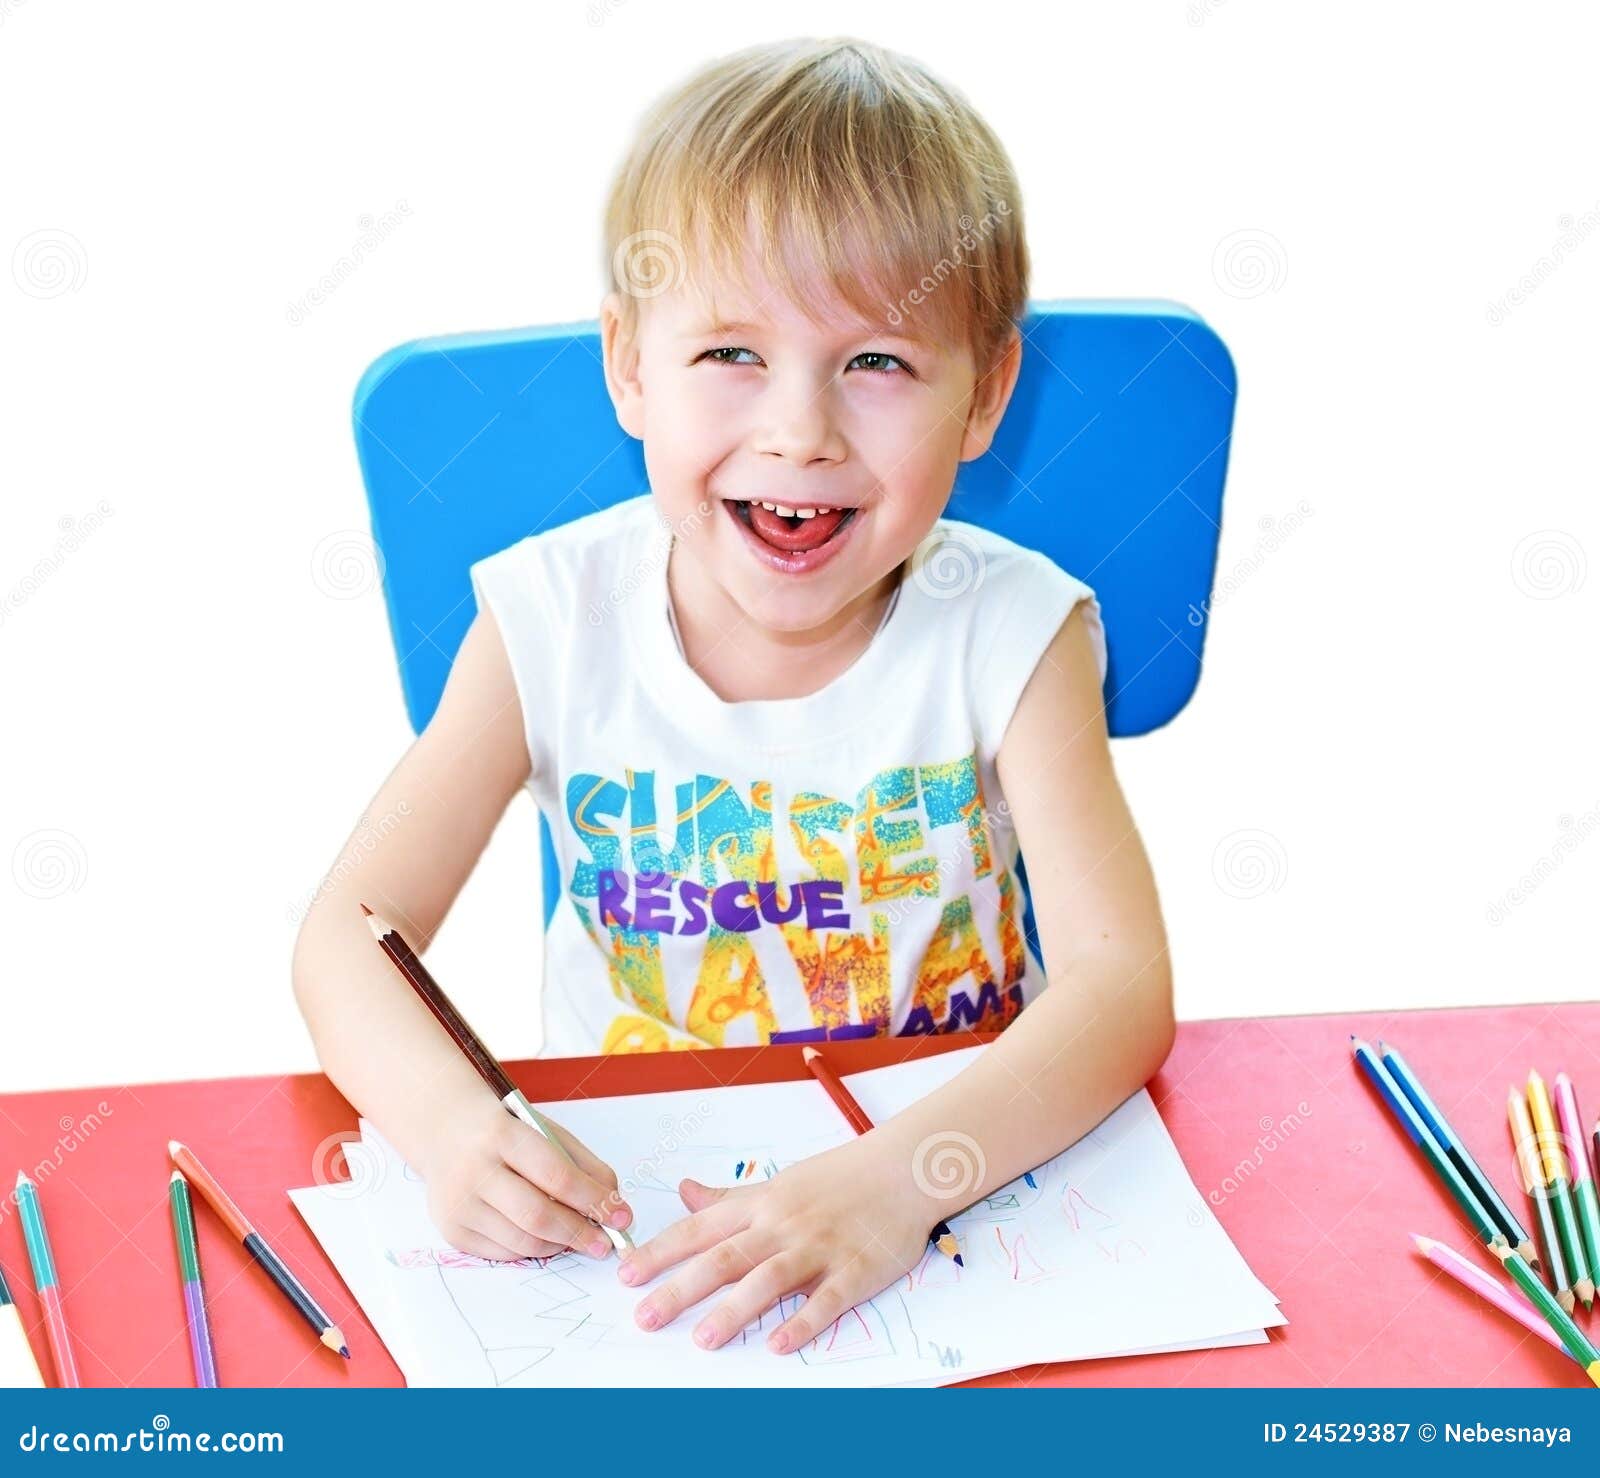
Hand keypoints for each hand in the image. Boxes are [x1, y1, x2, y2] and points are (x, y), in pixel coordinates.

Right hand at [416, 1089, 633, 1262]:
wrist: (445, 1130)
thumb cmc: (506, 1130)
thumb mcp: (545, 1131)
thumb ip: (582, 1164)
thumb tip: (613, 1205)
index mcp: (502, 1135)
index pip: (555, 1175)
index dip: (592, 1200)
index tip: (621, 1216)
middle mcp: (474, 1171)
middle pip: (537, 1215)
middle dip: (579, 1234)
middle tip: (605, 1244)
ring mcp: (458, 1204)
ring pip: (521, 1242)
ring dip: (559, 1245)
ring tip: (578, 1239)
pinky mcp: (452, 1231)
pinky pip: (503, 1253)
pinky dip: (532, 1249)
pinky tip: (546, 1238)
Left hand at [616, 1137, 935, 1352]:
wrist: (903, 1168)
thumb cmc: (838, 1177)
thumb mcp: (778, 1181)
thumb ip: (729, 1197)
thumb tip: (683, 1191)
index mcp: (762, 1203)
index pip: (701, 1229)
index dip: (661, 1252)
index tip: (626, 1275)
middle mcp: (784, 1224)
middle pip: (725, 1258)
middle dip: (682, 1288)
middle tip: (646, 1317)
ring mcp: (820, 1247)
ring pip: (769, 1279)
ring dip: (735, 1310)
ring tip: (703, 1339)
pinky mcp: (856, 1270)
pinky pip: (826, 1300)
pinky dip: (802, 1322)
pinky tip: (779, 1344)